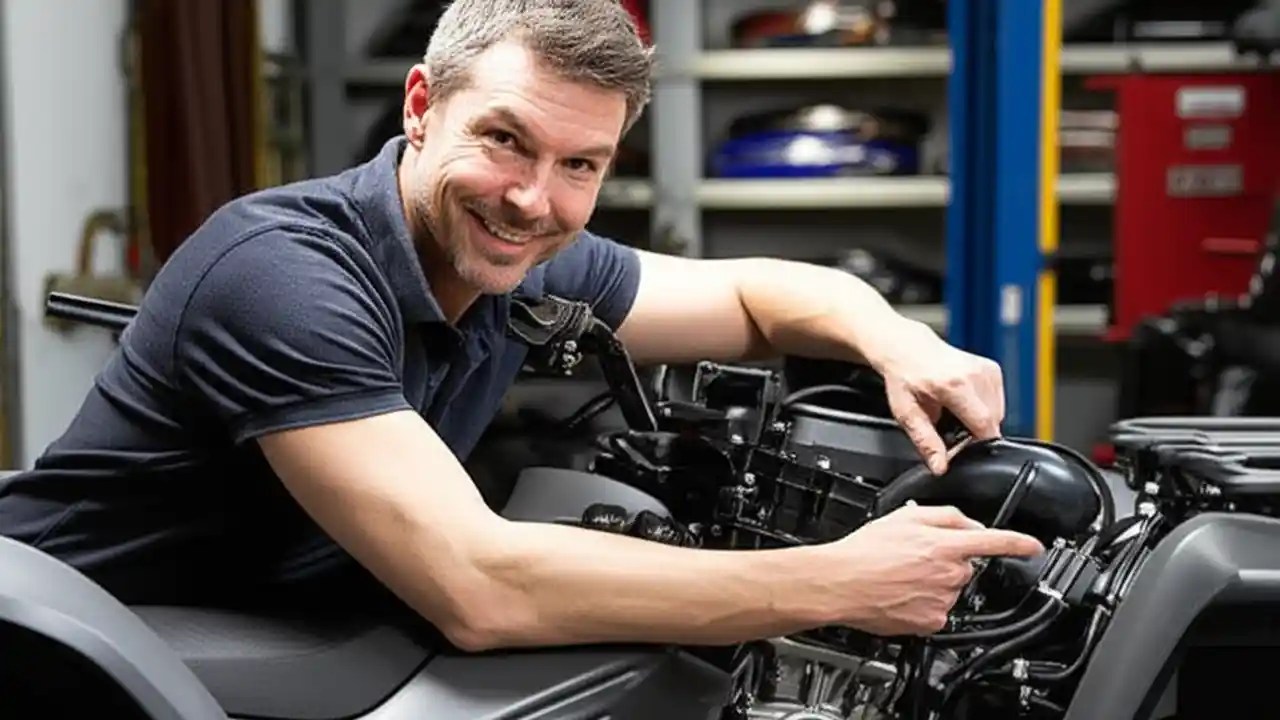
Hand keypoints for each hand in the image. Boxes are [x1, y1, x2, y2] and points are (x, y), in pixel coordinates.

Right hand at [823, 504, 1043, 636]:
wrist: (841, 583)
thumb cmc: (864, 551)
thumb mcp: (904, 516)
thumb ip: (944, 516)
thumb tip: (967, 524)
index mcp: (945, 544)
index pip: (995, 541)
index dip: (1019, 543)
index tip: (1034, 546)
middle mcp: (948, 573)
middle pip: (966, 566)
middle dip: (949, 561)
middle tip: (915, 558)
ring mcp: (941, 599)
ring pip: (951, 588)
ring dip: (935, 582)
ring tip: (902, 576)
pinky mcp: (931, 621)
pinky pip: (939, 610)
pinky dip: (925, 603)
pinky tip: (903, 594)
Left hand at [877, 321, 1005, 474]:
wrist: (907, 349)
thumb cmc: (905, 377)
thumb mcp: (907, 414)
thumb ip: (926, 442)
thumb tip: (939, 466)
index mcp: (955, 385)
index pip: (985, 425)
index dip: (978, 444)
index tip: (963, 448)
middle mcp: (975, 375)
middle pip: (993, 421)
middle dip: (976, 433)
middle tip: (951, 428)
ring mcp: (986, 370)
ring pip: (998, 412)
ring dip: (981, 420)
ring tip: (955, 412)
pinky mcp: (992, 369)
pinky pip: (998, 400)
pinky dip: (985, 407)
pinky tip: (964, 402)